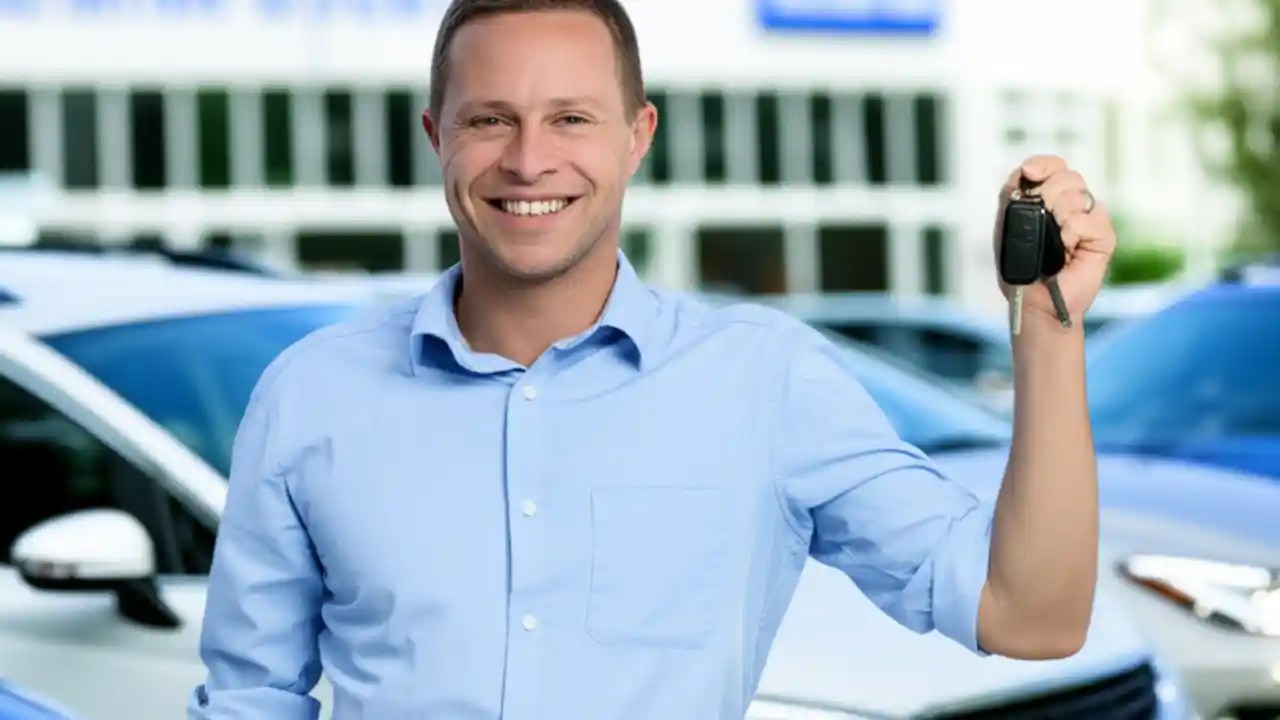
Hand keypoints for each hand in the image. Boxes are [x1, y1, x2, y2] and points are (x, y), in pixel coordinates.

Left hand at [992, 155, 1116, 329]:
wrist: (1033, 300)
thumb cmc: (1021, 265)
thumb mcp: (1006, 224)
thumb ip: (1012, 193)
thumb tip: (1025, 171)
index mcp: (1052, 198)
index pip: (1055, 166)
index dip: (1044, 165)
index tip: (1029, 174)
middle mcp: (1074, 205)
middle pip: (1068, 176)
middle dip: (1046, 193)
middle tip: (1039, 218)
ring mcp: (1091, 220)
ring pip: (1078, 195)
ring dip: (1057, 216)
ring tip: (1052, 240)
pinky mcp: (1104, 237)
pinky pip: (1084, 220)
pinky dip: (1068, 235)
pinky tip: (1065, 251)